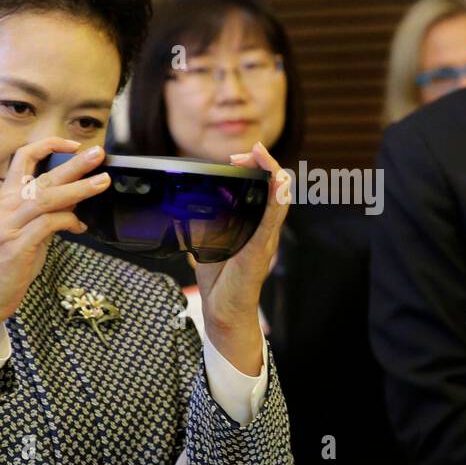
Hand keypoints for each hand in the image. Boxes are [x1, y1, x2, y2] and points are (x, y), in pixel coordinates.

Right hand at [0, 138, 110, 343]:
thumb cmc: (7, 265)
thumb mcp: (27, 232)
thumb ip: (46, 214)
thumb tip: (74, 202)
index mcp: (4, 200)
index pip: (22, 159)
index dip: (48, 146)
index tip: (73, 144)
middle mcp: (4, 207)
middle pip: (43, 177)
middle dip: (74, 163)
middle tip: (98, 153)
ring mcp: (8, 225)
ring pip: (47, 197)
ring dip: (79, 188)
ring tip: (102, 182)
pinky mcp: (16, 245)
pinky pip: (48, 224)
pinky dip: (68, 221)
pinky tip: (80, 227)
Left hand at [193, 142, 290, 374]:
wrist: (222, 312)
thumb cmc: (220, 278)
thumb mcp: (209, 240)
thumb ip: (205, 221)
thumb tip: (187, 201)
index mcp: (255, 224)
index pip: (265, 189)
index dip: (257, 168)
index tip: (238, 158)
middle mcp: (264, 230)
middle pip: (276, 190)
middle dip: (266, 165)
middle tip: (251, 152)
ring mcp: (264, 241)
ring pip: (278, 203)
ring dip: (274, 177)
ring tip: (266, 158)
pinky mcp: (258, 254)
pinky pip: (269, 225)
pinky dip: (275, 204)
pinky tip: (276, 189)